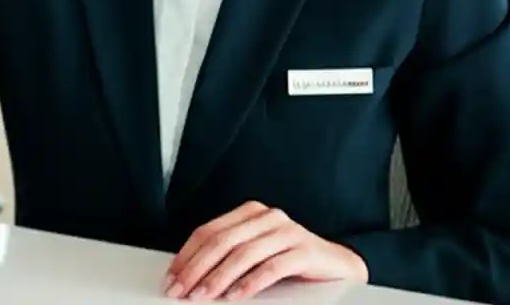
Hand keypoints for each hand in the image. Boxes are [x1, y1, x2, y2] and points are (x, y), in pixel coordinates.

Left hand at [164, 201, 367, 300]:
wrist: (339, 266)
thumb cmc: (290, 261)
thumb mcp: (255, 254)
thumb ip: (228, 257)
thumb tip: (189, 278)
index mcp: (249, 213)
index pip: (208, 231)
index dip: (186, 255)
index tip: (171, 278)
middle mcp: (267, 217)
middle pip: (221, 241)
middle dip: (196, 269)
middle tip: (180, 291)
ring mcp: (287, 231)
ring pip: (243, 254)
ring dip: (218, 278)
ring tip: (202, 297)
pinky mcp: (304, 250)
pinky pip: (272, 267)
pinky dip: (250, 283)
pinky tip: (236, 296)